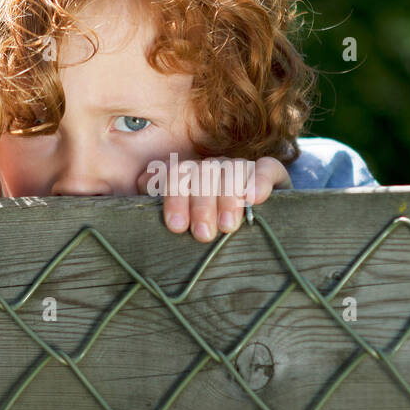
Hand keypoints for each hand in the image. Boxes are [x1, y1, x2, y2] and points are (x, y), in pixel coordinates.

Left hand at [137, 156, 290, 242]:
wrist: (255, 241)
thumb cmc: (208, 235)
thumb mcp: (182, 226)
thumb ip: (159, 210)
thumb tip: (140, 187)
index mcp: (186, 178)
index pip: (175, 174)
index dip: (174, 196)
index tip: (176, 226)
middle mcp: (211, 169)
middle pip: (201, 173)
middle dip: (200, 204)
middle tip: (202, 235)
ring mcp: (240, 169)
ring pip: (230, 170)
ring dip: (227, 197)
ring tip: (227, 226)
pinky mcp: (269, 174)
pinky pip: (265, 168)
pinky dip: (259, 180)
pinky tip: (253, 198)